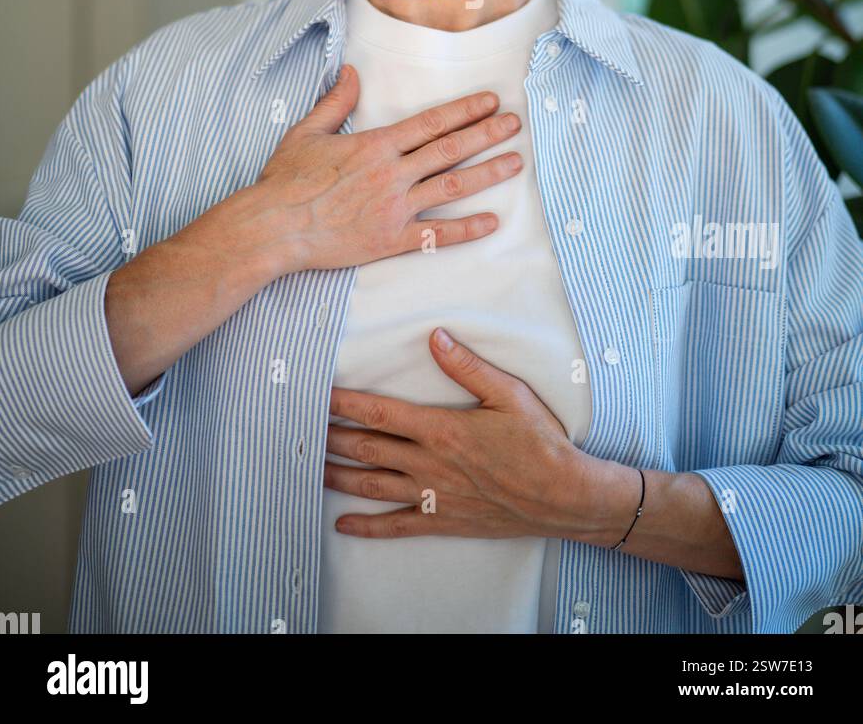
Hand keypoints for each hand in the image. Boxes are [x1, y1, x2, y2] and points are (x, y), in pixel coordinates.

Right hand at [218, 66, 522, 275]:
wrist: (274, 227)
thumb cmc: (286, 180)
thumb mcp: (307, 132)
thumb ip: (336, 102)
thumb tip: (353, 72)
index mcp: (375, 145)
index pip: (431, 122)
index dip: (465, 110)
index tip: (490, 101)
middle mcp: (392, 174)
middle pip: (450, 150)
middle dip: (487, 134)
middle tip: (515, 124)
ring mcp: (394, 208)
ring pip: (452, 188)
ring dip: (487, 174)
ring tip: (515, 162)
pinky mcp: (391, 240)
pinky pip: (437, 235)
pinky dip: (466, 229)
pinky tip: (492, 223)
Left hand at [324, 328, 604, 540]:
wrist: (562, 496)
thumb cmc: (539, 442)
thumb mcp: (509, 395)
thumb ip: (468, 367)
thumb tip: (435, 338)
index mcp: (442, 429)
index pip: (381, 412)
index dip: (346, 402)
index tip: (319, 393)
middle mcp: (430, 464)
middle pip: (368, 448)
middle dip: (331, 437)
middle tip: (301, 428)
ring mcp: (433, 496)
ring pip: (373, 485)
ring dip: (338, 476)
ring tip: (309, 468)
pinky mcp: (442, 520)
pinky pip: (396, 526)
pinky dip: (366, 527)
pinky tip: (342, 525)